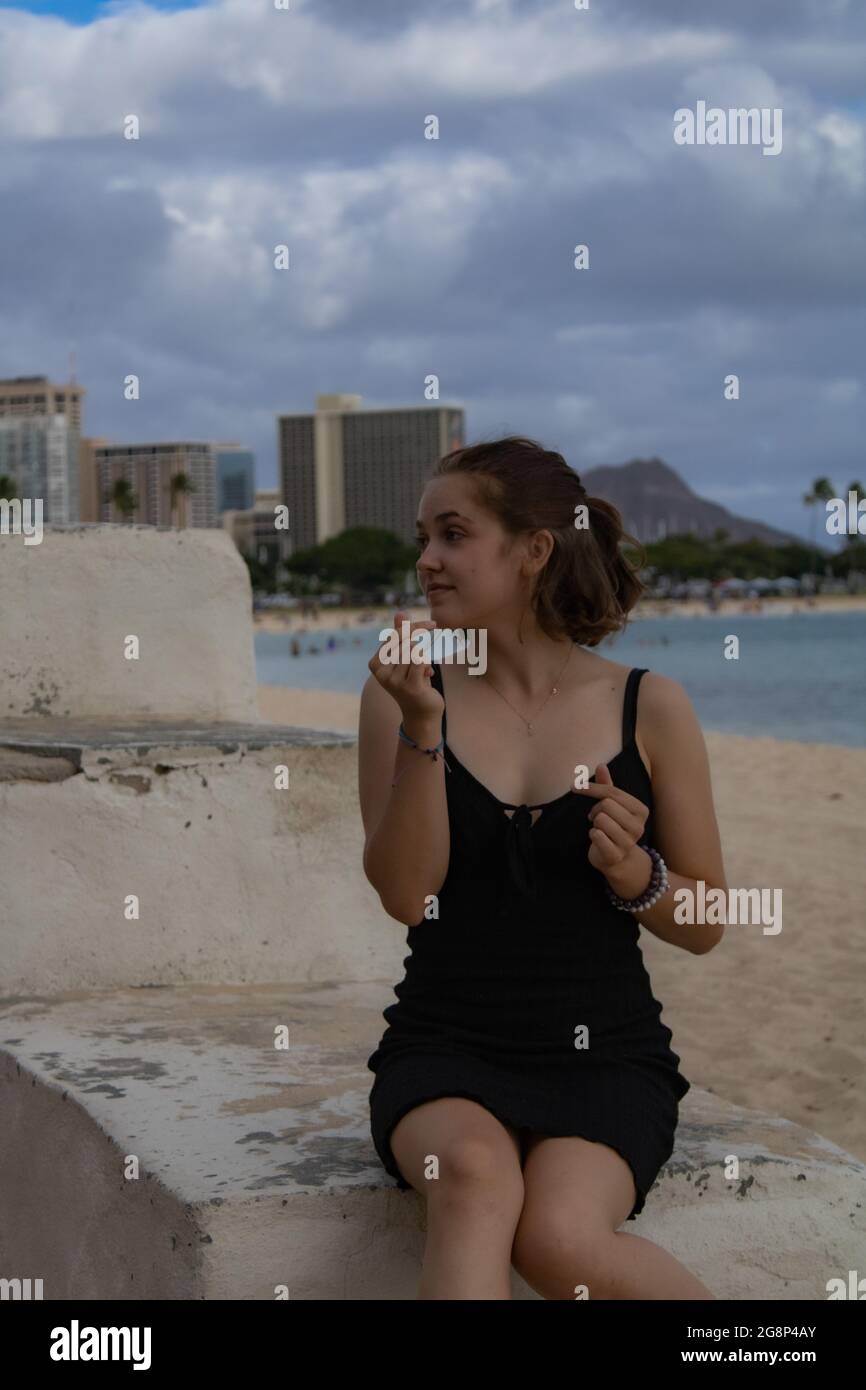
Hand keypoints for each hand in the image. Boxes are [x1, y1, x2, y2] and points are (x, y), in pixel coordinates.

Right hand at [367, 611, 442, 722]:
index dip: (414, 626)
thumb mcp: (406, 657)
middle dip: (422, 635)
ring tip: (425, 668)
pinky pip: (420, 660)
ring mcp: (394, 681)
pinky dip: (427, 662)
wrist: (421, 713)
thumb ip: (401, 636)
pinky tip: (428, 673)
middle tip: (435, 634)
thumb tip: (400, 612)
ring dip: (425, 654)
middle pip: (405, 640)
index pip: (394, 635)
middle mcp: (381, 673)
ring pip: (413, 650)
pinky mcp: (410, 687)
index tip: (432, 624)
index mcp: (375, 664)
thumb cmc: (413, 681)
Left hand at [573, 762, 649, 881]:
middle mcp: (639, 826)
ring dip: (595, 824)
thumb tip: (601, 765)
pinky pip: (597, 836)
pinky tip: (598, 839)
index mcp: (641, 810)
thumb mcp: (613, 805)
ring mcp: (628, 842)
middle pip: (606, 805)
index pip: (612, 792)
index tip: (575, 787)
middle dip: (596, 810)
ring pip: (600, 820)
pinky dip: (593, 835)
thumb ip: (607, 786)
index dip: (591, 788)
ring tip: (600, 829)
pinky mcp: (616, 855)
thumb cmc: (614, 826)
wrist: (617, 859)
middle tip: (597, 818)